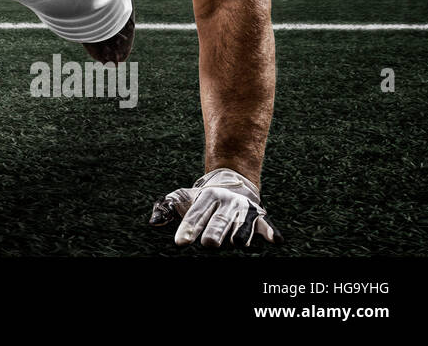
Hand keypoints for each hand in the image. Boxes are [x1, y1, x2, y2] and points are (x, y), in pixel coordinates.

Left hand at [150, 168, 283, 248]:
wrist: (233, 182)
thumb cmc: (202, 198)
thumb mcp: (183, 197)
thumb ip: (167, 208)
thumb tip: (153, 222)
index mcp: (207, 197)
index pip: (196, 214)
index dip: (188, 228)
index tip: (180, 243)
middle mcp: (227, 203)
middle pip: (219, 221)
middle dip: (214, 232)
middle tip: (208, 244)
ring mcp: (245, 211)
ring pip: (242, 226)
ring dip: (239, 235)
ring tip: (235, 243)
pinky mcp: (260, 219)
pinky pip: (267, 226)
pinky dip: (270, 232)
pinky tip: (274, 240)